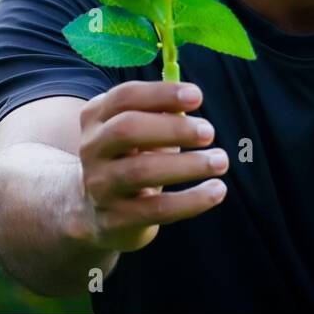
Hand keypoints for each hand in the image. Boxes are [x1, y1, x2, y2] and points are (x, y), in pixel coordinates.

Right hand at [76, 81, 227, 252]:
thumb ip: (162, 112)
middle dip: (173, 129)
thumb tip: (192, 99)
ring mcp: (100, 185)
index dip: (160, 94)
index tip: (197, 96)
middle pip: (127, 130)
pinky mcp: (116, 219)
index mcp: (97, 118)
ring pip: (142, 171)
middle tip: (209, 132)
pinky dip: (191, 200)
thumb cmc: (130, 157)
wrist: (95, 211)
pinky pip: (157, 209)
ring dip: (188, 165)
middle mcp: (92, 149)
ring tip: (221, 161)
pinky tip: (217, 190)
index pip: (124, 97)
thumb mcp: (139, 130)